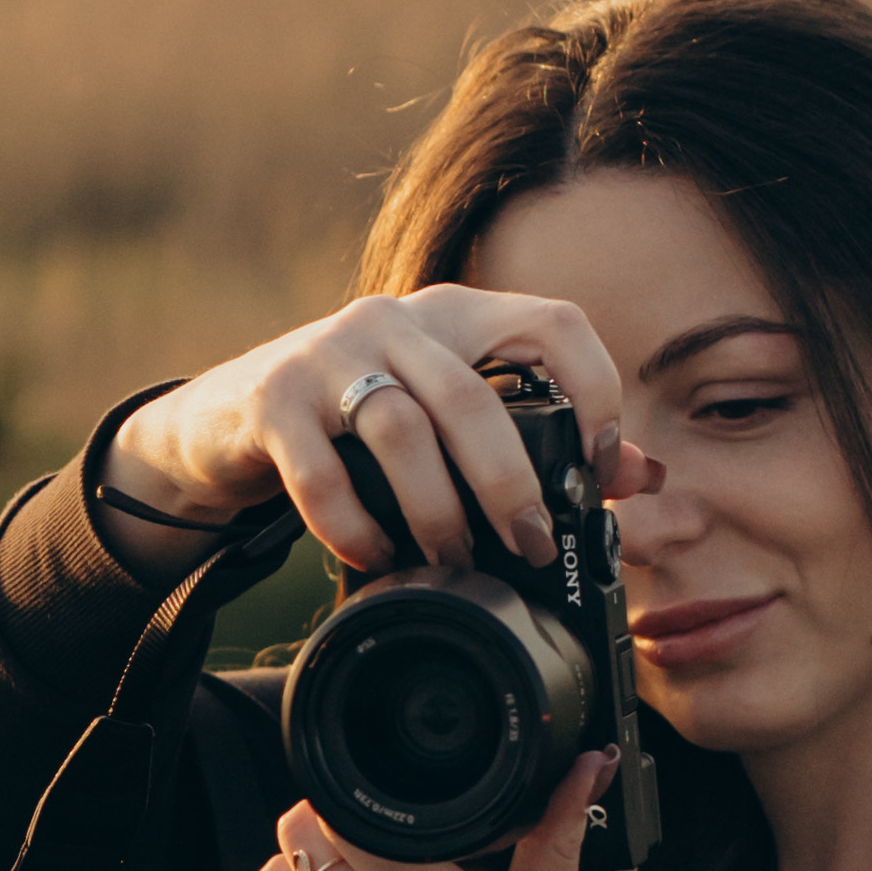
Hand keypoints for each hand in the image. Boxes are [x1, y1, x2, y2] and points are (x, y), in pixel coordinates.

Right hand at [96, 282, 635, 585]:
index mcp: (457, 313)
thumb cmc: (359, 419)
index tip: (600, 464)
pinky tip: (375, 557)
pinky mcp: (273, 399)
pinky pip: (322, 472)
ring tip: (452, 557)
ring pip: (402, 432)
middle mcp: (395, 319)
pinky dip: (354, 526)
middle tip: (530, 548)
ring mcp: (327, 353)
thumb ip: (543, 437)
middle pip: (473, 397)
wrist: (226, 415)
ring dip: (436, 510)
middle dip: (511, 484)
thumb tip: (645, 476)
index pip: (551, 322)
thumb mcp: (448, 412)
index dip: (593, 388)